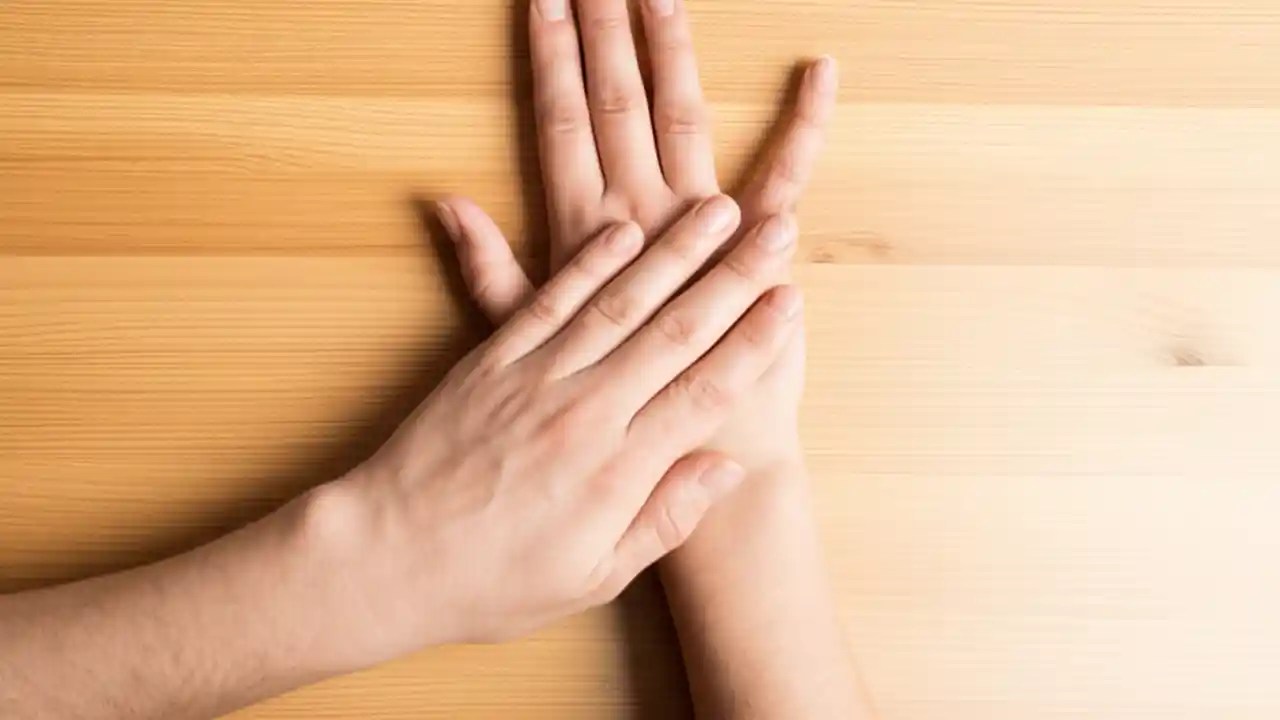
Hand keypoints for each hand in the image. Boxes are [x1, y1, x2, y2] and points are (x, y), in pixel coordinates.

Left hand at [315, 197, 799, 663]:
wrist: (385, 558)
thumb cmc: (491, 581)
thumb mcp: (590, 579)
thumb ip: (663, 520)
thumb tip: (725, 468)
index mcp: (618, 470)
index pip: (704, 392)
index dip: (753, 342)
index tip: (790, 301)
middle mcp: (585, 411)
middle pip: (675, 332)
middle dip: (732, 277)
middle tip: (775, 232)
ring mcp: (536, 378)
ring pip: (620, 302)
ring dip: (672, 252)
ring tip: (715, 210)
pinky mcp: (491, 360)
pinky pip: (548, 299)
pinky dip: (587, 262)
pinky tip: (622, 229)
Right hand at [440, 0, 835, 467]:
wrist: (703, 485)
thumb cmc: (601, 429)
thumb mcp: (519, 358)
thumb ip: (492, 275)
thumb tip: (450, 204)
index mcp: (582, 248)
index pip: (560, 130)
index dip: (552, 61)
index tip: (546, 3)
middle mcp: (642, 233)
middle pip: (618, 110)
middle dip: (606, 34)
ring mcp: (705, 246)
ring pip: (685, 129)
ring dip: (674, 56)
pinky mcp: (762, 264)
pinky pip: (785, 183)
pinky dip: (804, 129)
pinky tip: (821, 73)